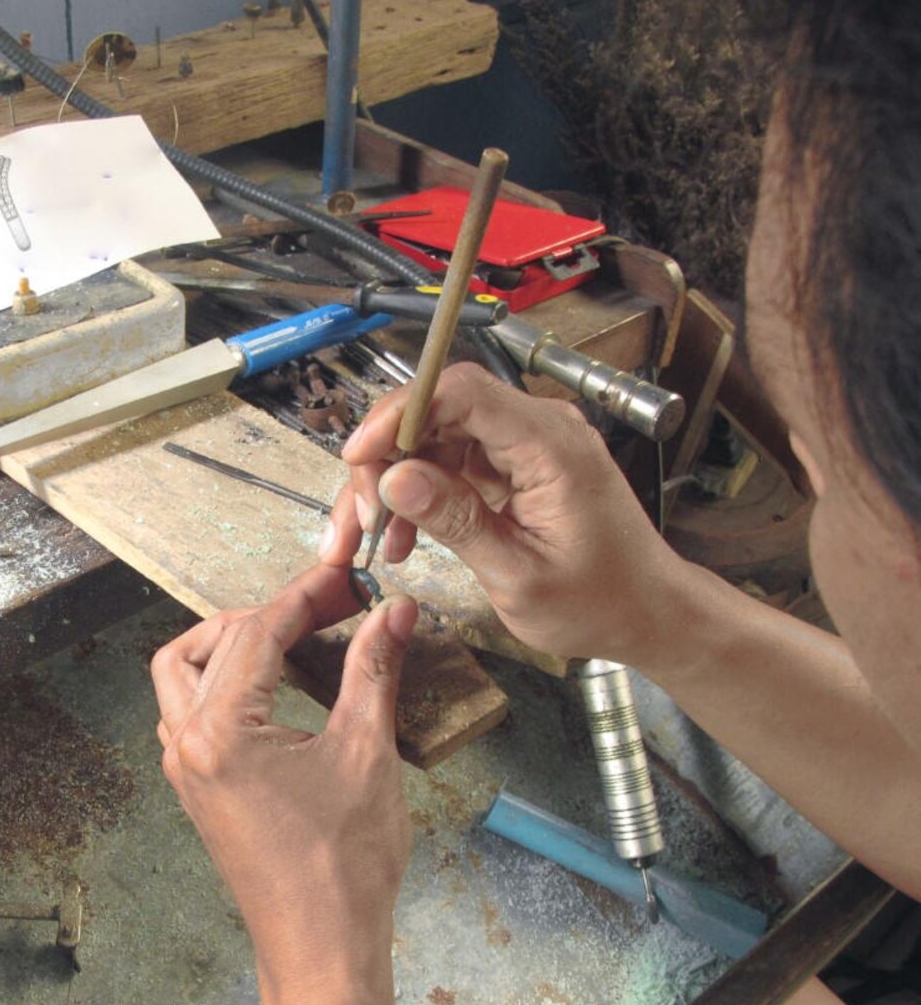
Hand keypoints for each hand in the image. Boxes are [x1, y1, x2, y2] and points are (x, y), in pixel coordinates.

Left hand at [151, 565, 417, 994]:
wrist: (320, 949)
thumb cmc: (343, 867)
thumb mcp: (366, 754)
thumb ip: (373, 672)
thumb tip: (393, 613)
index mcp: (221, 732)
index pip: (256, 633)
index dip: (305, 596)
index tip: (346, 578)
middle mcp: (187, 746)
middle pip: (204, 644)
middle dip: (263, 616)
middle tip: (322, 607)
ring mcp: (186, 771)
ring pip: (183, 678)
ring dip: (230, 647)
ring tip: (292, 639)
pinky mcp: (199, 791)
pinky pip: (192, 715)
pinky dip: (226, 686)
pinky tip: (276, 688)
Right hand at [317, 363, 688, 664]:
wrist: (646, 613)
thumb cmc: (600, 601)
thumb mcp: (518, 575)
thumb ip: (456, 521)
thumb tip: (395, 478)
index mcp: (551, 446)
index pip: (461, 391)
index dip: (400, 413)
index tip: (358, 456)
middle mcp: (539, 430)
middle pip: (438, 410)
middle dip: (385, 456)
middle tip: (360, 515)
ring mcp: (525, 446)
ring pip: (435, 438)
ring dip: (394, 481)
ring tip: (371, 535)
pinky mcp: (513, 466)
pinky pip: (450, 463)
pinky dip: (417, 495)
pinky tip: (400, 537)